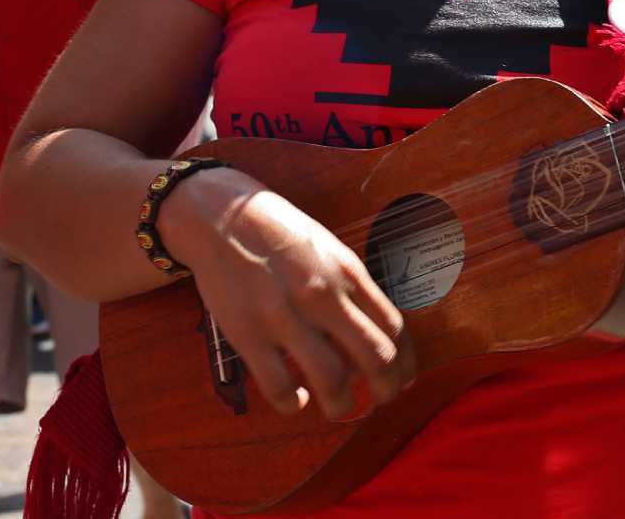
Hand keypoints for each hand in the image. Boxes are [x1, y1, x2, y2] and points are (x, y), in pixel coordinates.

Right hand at [178, 181, 411, 421]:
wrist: (220, 216)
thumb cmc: (278, 231)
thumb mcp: (327, 249)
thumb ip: (350, 288)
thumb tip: (370, 334)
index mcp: (346, 272)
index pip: (393, 327)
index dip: (404, 362)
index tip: (403, 378)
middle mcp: (322, 295)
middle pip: (375, 357)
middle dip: (386, 389)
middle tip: (380, 400)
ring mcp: (285, 317)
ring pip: (332, 380)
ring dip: (342, 405)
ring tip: (339, 408)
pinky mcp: (249, 335)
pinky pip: (280, 386)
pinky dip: (292, 403)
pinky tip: (295, 399)